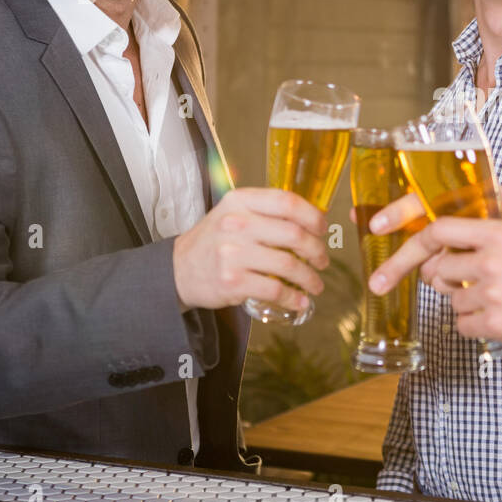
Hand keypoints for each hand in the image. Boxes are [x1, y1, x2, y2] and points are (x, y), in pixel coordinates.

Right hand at [173, 188, 329, 310]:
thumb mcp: (233, 213)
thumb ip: (266, 212)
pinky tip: (300, 300)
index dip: (313, 215)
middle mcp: (236, 223)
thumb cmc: (214, 241)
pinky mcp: (232, 281)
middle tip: (322, 260)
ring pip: (288, 264)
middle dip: (316, 250)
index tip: (323, 228)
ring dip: (309, 278)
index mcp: (240, 201)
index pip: (287, 201)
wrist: (178, 269)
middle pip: (294, 234)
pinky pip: (275, 289)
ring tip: (315, 284)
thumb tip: (312, 220)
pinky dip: (293, 298)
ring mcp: (233, 253)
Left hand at [367, 196, 501, 366]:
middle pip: (437, 271)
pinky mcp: (496, 323)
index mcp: (498, 233)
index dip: (412, 238)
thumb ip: (501, 211)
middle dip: (447, 279)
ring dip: (467, 304)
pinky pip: (463, 326)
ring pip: (451, 301)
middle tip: (473, 282)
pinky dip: (476, 326)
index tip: (387, 239)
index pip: (439, 229)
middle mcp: (491, 260)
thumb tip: (478, 192)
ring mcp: (492, 293)